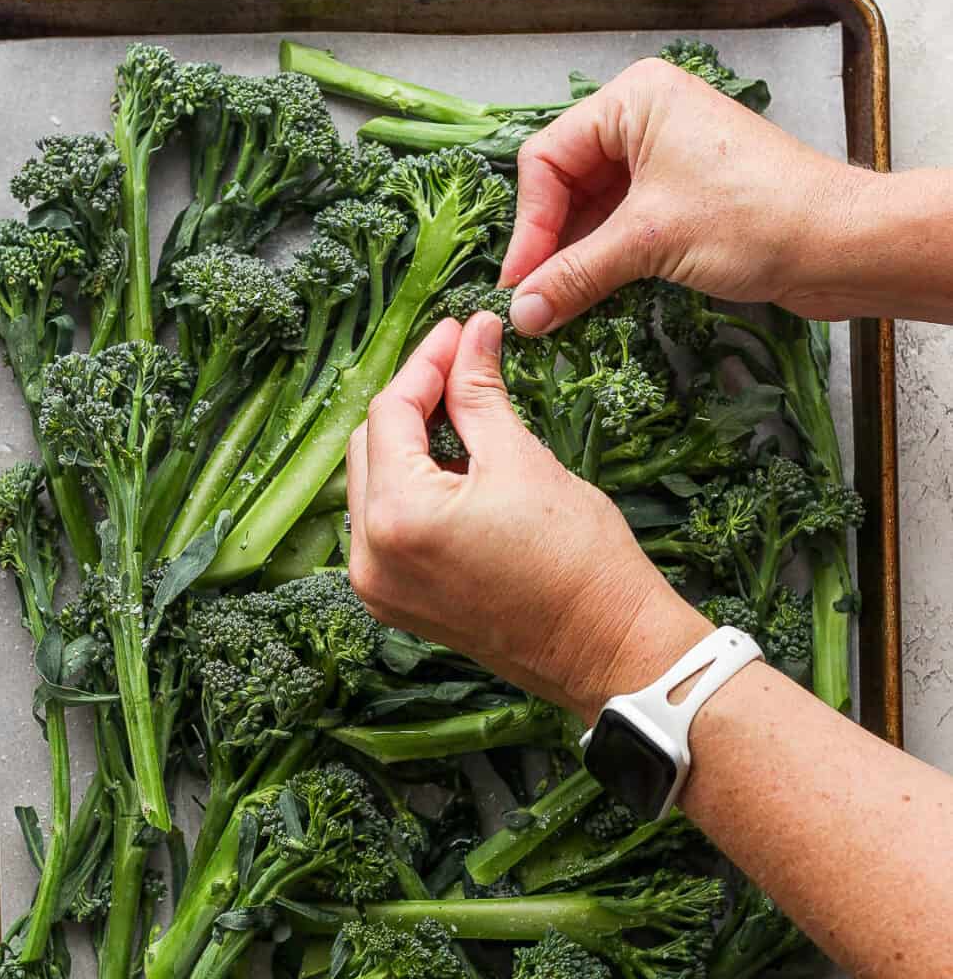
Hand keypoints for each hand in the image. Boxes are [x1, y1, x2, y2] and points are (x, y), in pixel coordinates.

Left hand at [346, 311, 708, 718]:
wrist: (608, 648)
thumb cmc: (578, 563)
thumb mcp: (522, 460)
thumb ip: (480, 392)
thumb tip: (473, 334)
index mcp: (396, 518)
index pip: (390, 413)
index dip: (427, 363)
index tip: (460, 331)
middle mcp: (371, 558)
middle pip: (370, 447)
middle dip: (414, 400)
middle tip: (462, 362)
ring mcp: (380, 588)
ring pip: (373, 486)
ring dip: (409, 444)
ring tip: (463, 411)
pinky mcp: (399, 603)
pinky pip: (386, 527)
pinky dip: (411, 489)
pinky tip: (454, 466)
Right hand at [500, 57, 863, 333]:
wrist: (838, 244)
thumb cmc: (759, 216)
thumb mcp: (650, 243)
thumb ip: (576, 275)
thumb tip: (522, 311)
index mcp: (635, 99)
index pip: (548, 158)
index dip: (529, 225)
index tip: (519, 282)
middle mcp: (647, 120)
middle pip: (565, 185)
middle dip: (548, 244)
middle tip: (531, 301)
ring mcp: (666, 161)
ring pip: (592, 212)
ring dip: (573, 260)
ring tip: (554, 309)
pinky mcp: (683, 200)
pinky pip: (622, 229)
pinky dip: (602, 264)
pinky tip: (587, 299)